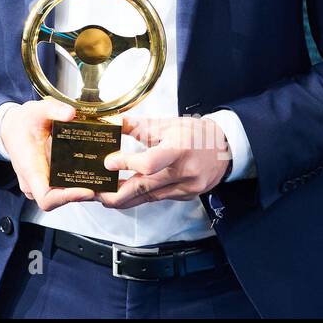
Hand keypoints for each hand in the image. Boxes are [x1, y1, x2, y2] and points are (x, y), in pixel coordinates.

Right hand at [0, 98, 97, 211]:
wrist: (11, 127)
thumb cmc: (21, 123)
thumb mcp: (37, 110)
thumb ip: (53, 109)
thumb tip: (71, 113)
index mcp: (30, 169)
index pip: (46, 198)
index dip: (67, 198)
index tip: (86, 190)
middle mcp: (34, 182)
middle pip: (60, 199)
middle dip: (82, 194)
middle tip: (104, 183)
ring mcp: (40, 183)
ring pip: (62, 196)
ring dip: (81, 191)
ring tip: (103, 181)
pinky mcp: (46, 181)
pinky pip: (62, 189)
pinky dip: (77, 185)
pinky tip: (92, 176)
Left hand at [95, 116, 231, 209]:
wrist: (224, 148)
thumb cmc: (193, 133)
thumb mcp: (165, 124)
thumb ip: (136, 125)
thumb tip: (111, 123)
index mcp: (179, 148)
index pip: (150, 162)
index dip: (127, 163)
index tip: (108, 162)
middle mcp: (184, 171)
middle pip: (146, 187)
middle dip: (118, 193)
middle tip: (97, 192)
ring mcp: (187, 187)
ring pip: (150, 197)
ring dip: (125, 199)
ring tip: (105, 196)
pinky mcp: (186, 196)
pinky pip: (159, 198)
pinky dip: (141, 198)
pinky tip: (127, 196)